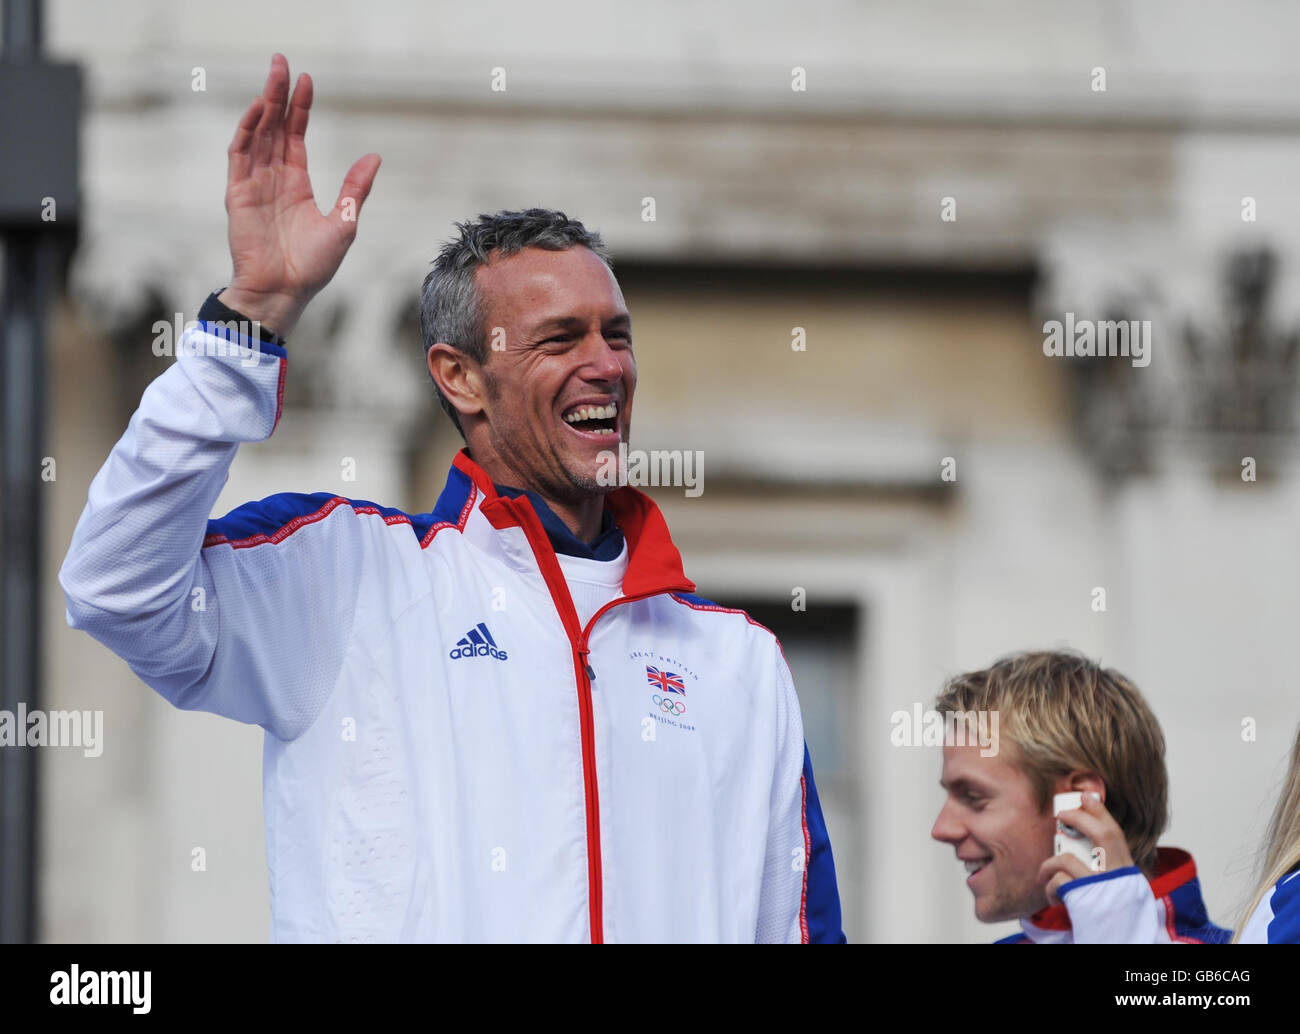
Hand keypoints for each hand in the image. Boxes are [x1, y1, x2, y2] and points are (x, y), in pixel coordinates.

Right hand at [220, 53, 381, 337]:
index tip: (306, 81)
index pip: (296, 136)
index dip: (300, 108)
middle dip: (278, 94)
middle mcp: (274, 179)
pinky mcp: (238, 194)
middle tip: (282, 62)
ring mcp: (254, 184)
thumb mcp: (344, 223)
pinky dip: (247, 131)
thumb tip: (374, 157)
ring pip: (258, 134)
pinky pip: (240, 155)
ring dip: (264, 104)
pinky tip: (258, 109)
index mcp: (297, 185)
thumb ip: (355, 189)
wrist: (284, 292)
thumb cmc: (312, 267)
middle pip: (274, 127)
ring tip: (273, 75)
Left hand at [1037, 791, 1134, 906]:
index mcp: (1125, 870)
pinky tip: (1053, 898)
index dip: (1101, 811)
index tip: (1085, 795)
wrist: (1116, 939)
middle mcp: (1118, 875)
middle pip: (1104, 835)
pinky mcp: (1084, 900)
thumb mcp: (1111, 884)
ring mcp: (1101, 886)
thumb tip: (1076, 837)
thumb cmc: (1107, 909)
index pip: (1116, 834)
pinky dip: (1050, 888)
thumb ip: (1101, 864)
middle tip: (1061, 816)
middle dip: (1080, 819)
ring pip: (1068, 859)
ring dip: (1050, 865)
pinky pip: (1058, 882)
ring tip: (1045, 875)